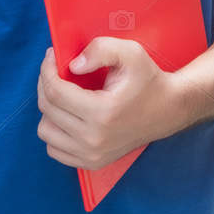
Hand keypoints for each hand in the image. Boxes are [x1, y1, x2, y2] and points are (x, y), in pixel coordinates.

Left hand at [35, 39, 188, 170]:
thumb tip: (72, 66)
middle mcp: (94, 139)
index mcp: (102, 113)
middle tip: (56, 69)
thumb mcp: (131, 53)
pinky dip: (55, 130)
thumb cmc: (148, 80)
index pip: (55, 91)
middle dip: (46, 83)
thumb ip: (100, 50)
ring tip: (63, 94)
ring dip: (49, 109)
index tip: (52, 55)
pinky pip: (53, 148)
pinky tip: (68, 114)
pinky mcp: (91, 163)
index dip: (47, 69)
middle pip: (47, 109)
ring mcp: (91, 155)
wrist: (167, 110)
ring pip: (45, 130)